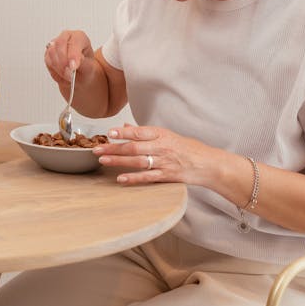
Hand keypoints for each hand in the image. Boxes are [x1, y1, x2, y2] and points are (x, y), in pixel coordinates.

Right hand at [43, 30, 93, 87]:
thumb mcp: (90, 67)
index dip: (73, 54)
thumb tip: (73, 62)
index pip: (74, 41)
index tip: (73, 67)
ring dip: (59, 67)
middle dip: (63, 61)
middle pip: (60, 43)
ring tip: (68, 76)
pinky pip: (48, 61)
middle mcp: (66, 38)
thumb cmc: (86, 68)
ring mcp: (55, 45)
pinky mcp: (48, 54)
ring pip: (52, 53)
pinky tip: (63, 74)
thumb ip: (82, 63)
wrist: (80, 75)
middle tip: (69, 73)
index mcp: (79, 37)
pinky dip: (55, 70)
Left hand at [92, 123, 219, 186]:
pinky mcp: (167, 176)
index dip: (123, 133)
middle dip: (113, 148)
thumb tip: (125, 126)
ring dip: (118, 161)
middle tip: (97, 149)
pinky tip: (120, 179)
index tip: (109, 133)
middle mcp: (162, 147)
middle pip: (134, 147)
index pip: (139, 132)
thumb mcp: (167, 135)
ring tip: (103, 161)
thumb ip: (145, 132)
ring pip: (137, 161)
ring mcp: (164, 162)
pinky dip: (133, 178)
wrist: (208, 163)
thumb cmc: (186, 148)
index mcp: (161, 134)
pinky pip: (147, 177)